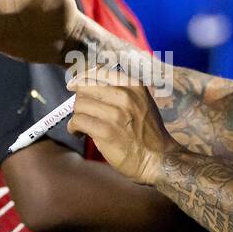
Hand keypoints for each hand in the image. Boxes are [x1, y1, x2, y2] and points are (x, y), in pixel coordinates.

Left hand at [67, 64, 176, 185]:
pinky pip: (78, 121)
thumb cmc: (148, 133)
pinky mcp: (106, 131)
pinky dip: (74, 128)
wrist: (159, 158)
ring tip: (81, 125)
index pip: (98, 72)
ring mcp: (116, 114)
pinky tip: (78, 133)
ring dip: (76, 115)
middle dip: (79, 100)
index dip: (81, 78)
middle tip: (82, 112)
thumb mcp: (142, 102)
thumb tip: (91, 83)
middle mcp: (125, 96)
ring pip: (79, 104)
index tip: (73, 85)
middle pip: (85, 88)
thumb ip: (121, 90)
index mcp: (134, 86)